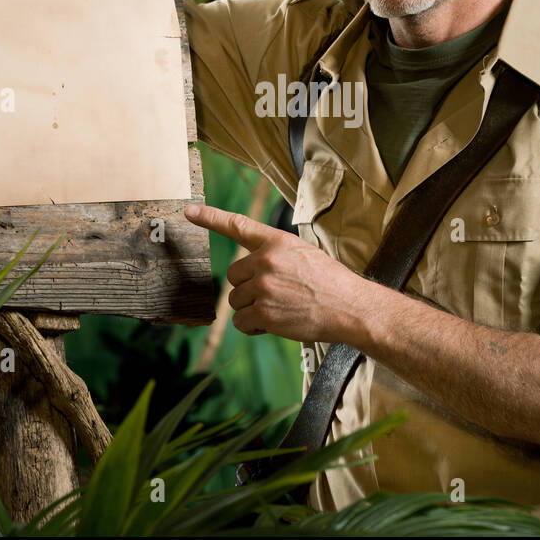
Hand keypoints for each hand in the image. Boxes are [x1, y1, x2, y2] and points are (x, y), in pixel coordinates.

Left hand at [183, 203, 370, 344]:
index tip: (189, 212)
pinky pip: (241, 322)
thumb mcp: (303, 254)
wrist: (350, 307)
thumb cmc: (330, 283)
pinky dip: (254, 327)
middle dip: (248, 289)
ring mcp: (264, 286)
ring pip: (236, 301)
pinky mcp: (264, 311)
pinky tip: (275, 323)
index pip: (238, 225)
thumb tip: (251, 271)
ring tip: (281, 309)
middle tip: (275, 296)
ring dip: (252, 309)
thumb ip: (275, 257)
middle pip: (234, 277)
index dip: (210, 218)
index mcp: (277, 241)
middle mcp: (266, 260)